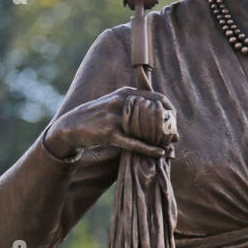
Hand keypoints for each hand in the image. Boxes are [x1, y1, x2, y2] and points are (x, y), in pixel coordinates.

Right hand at [44, 87, 177, 160]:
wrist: (71, 126)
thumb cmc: (97, 116)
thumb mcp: (115, 103)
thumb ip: (133, 103)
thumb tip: (156, 109)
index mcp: (126, 93)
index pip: (156, 98)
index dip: (170, 109)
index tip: (175, 120)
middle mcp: (122, 102)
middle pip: (155, 112)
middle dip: (169, 125)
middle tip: (176, 137)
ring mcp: (115, 118)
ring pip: (146, 128)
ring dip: (161, 138)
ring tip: (171, 146)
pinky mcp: (110, 134)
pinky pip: (134, 143)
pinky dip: (149, 149)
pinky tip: (160, 153)